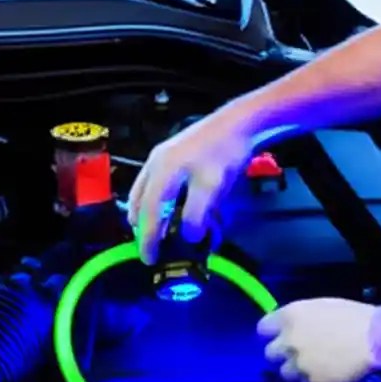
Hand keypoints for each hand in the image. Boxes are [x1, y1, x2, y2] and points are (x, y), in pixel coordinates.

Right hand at [127, 112, 254, 264]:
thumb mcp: (212, 188)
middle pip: (140, 202)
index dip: (148, 238)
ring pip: (145, 192)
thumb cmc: (224, 154)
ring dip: (148, 214)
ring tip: (156, 231)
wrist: (240, 122)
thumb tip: (189, 237)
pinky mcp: (172, 153)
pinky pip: (155, 184)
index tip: (149, 259)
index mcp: (161, 172)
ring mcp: (161, 156)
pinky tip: (169, 208)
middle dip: (142, 227)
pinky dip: (157, 201)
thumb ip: (197, 214)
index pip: (148, 213)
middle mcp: (155, 164)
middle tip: (149, 247)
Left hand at [257, 297, 377, 381]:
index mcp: (289, 317)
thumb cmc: (354, 317)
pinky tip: (324, 375)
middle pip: (269, 353)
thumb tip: (289, 329)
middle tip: (297, 354)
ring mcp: (297, 364)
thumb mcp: (319, 308)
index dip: (272, 334)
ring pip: (284, 373)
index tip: (280, 337)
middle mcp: (288, 340)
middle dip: (282, 354)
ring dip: (294, 370)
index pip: (263, 329)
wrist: (375, 339)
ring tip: (313, 367)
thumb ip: (299, 320)